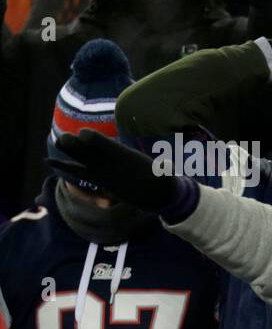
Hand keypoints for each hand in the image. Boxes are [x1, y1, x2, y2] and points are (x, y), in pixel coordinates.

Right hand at [50, 131, 188, 214]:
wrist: (159, 193)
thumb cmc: (164, 184)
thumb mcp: (164, 177)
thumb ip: (163, 171)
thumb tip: (167, 168)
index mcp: (126, 157)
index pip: (109, 145)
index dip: (97, 140)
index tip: (85, 135)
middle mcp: (113, 161)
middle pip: (93, 150)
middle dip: (80, 145)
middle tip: (64, 139)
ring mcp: (104, 169)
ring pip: (84, 158)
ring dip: (72, 151)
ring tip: (58, 141)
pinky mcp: (99, 179)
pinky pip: (80, 172)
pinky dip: (65, 166)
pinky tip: (48, 160)